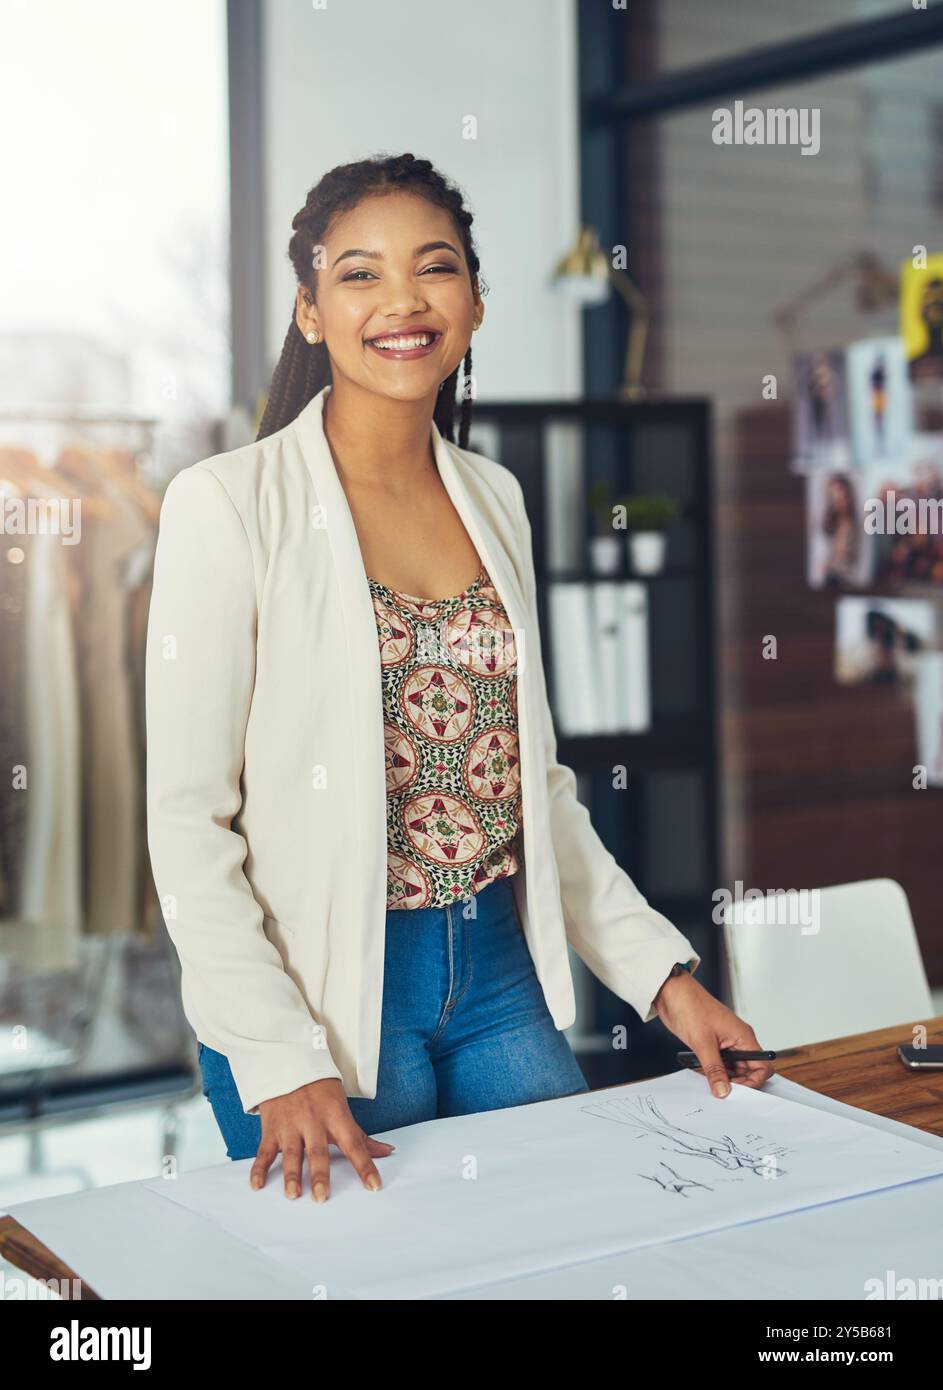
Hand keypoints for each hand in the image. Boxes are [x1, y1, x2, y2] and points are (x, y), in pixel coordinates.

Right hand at [252, 1078, 394, 1200]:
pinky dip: (258, 1168)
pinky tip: (257, 1185)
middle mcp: (313, 1122)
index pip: (354, 1143)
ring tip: (292, 1195)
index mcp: (335, 1116)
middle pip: (318, 1150)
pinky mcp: (271, 1128)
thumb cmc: (321, 1090)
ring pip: (291, 1153)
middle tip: (321, 1197)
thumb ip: (361, 1136)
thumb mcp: (342, 1108)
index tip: (374, 1185)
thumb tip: (388, 1152)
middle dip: (319, 1174)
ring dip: (291, 1174)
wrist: (289, 1064)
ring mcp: (290, 1126)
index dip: (365, 1165)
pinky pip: (264, 1151)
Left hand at [653, 970, 773, 1097]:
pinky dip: (714, 1071)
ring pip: (733, 1069)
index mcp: (744, 1037)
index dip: (754, 1082)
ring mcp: (725, 1042)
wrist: (672, 993)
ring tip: (711, 1083)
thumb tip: (723, 1091)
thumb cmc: (691, 1007)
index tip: (739, 1092)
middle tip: (722, 1091)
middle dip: (737, 1083)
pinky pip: (720, 1064)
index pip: (762, 1065)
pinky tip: (704, 1075)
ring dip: (724, 1078)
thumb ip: (714, 1070)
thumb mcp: (703, 1043)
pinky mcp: (712, 1044)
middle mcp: (738, 1040)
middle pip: (748, 1070)